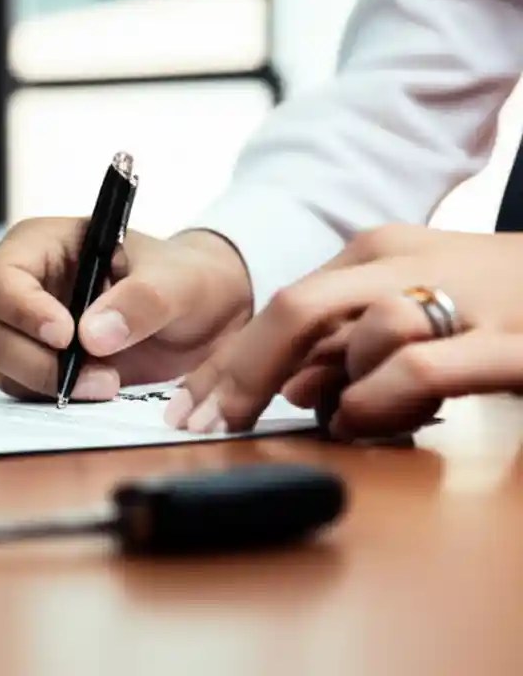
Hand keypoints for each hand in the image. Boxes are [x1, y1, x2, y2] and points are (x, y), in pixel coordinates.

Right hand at [0, 218, 253, 400]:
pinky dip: (57, 397)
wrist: (202, 315)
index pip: (0, 278)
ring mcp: (28, 329)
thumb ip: (141, 300)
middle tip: (101, 378)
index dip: (22, 309)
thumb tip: (92, 337)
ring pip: (6, 366)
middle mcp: (25, 286)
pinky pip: (28, 389)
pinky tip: (101, 388)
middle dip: (39, 363)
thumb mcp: (177, 280)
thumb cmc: (184, 279)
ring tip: (110, 384)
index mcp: (42, 245)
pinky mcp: (42, 364)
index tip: (66, 336)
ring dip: (51, 385)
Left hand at [170, 225, 522, 437]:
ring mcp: (459, 295)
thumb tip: (285, 390)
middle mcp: (406, 262)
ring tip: (349, 415)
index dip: (225, 362)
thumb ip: (346, 347)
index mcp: (373, 253)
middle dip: (239, 373)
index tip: (186, 409)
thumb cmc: (495, 302)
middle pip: (292, 310)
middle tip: (210, 424)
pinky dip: (380, 398)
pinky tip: (375, 417)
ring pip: (358, 336)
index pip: (275, 308)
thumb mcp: (409, 313)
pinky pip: (418, 364)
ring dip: (336, 388)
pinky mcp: (508, 339)